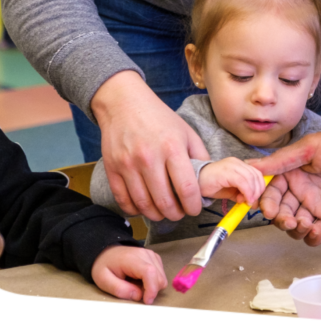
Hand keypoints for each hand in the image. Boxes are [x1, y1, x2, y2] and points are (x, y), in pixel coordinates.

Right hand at [91, 71, 209, 221]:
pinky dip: (136, 210)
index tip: (195, 208)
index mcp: (172, 147)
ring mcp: (128, 165)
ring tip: (164, 212)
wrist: (124, 104)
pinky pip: (124, 201)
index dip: (193, 205)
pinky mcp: (112, 170)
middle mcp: (149, 158)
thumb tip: (208, 182)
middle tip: (180, 213)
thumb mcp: (186, 132)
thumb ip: (199, 156)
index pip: (186, 188)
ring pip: (144, 205)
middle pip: (165, 201)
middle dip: (176, 214)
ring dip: (157, 215)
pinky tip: (145, 207)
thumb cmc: (159, 118)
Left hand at [91, 245, 167, 304]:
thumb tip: (138, 296)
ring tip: (137, 287)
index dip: (151, 288)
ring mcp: (151, 254)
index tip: (147, 302)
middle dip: (152, 291)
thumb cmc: (104, 267)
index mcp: (132, 259)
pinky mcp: (154, 257)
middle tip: (137, 295)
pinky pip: (161, 273)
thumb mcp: (104, 280)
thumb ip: (119, 289)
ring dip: (153, 287)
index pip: (149, 272)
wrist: (107, 252)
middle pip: (159, 276)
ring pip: (162, 276)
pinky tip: (142, 281)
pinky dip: (154, 281)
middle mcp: (145, 254)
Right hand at [199, 158, 265, 205]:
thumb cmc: (211, 186)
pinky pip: (242, 181)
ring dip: (252, 193)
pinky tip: (242, 200)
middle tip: (251, 202)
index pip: (257, 173)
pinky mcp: (225, 171)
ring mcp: (231, 165)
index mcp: (239, 165)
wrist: (194, 182)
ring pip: (250, 178)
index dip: (260, 187)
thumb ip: (242, 194)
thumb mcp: (230, 191)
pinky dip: (246, 192)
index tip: (254, 200)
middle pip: (256, 175)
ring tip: (245, 202)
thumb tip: (253, 203)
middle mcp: (236, 162)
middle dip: (257, 191)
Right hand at [251, 125, 320, 246]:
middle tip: (287, 219)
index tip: (265, 209)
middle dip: (279, 219)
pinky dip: (310, 237)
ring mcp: (316, 206)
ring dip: (294, 229)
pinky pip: (315, 235)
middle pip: (280, 212)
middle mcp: (300, 190)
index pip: (271, 191)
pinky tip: (314, 230)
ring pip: (294, 226)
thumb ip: (281, 160)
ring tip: (303, 223)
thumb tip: (250, 166)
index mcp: (292, 172)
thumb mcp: (309, 147)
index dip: (265, 202)